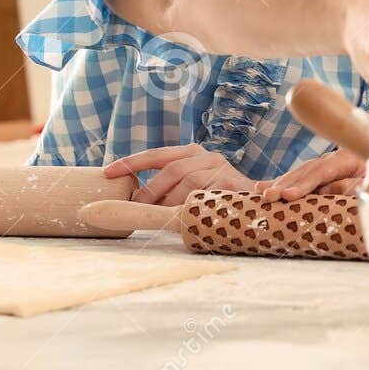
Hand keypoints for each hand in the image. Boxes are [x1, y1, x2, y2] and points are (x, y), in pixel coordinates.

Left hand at [104, 145, 253, 205]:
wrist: (261, 204)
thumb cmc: (218, 199)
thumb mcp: (192, 188)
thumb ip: (170, 188)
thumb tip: (135, 200)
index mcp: (192, 153)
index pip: (157, 154)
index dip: (131, 163)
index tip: (107, 172)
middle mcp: (206, 155)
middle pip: (172, 169)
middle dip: (151, 190)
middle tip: (139, 207)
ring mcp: (221, 167)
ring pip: (188, 183)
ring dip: (173, 202)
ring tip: (167, 217)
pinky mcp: (234, 182)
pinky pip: (207, 194)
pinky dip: (194, 206)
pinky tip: (190, 215)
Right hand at [257, 150, 365, 201]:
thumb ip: (351, 186)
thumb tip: (327, 192)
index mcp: (346, 159)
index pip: (321, 172)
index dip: (304, 185)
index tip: (288, 196)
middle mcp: (332, 158)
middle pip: (305, 171)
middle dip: (285, 184)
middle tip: (268, 197)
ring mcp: (324, 162)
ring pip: (298, 172)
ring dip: (280, 183)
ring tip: (261, 193)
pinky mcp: (320, 170)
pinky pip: (298, 176)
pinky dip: (282, 182)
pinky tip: (263, 186)